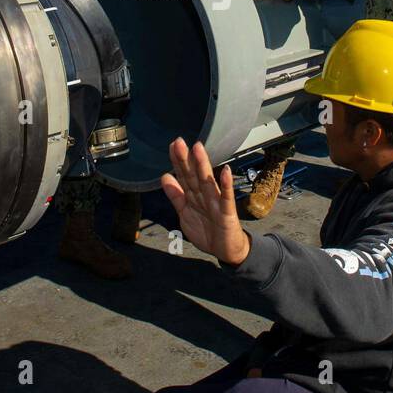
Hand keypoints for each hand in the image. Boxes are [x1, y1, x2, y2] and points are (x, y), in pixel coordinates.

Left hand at [160, 138, 249, 265]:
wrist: (225, 251)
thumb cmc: (207, 231)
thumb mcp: (185, 214)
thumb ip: (176, 196)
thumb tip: (165, 176)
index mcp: (193, 196)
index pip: (184, 176)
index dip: (177, 162)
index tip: (172, 146)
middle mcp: (204, 196)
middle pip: (193, 175)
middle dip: (186, 159)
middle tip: (179, 141)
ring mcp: (216, 203)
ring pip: (207, 182)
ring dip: (203, 165)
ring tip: (198, 148)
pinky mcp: (227, 213)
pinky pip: (226, 198)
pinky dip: (226, 185)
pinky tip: (225, 172)